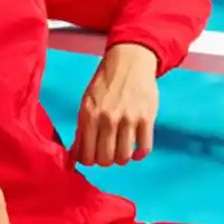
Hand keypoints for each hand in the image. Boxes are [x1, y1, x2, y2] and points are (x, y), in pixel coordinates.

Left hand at [72, 43, 159, 166]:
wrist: (129, 62)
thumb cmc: (105, 83)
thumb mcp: (86, 102)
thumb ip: (82, 128)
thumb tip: (76, 154)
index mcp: (89, 115)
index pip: (86, 155)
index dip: (88, 161)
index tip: (93, 157)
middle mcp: (107, 119)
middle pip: (105, 159)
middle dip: (105, 160)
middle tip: (108, 152)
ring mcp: (128, 119)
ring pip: (124, 157)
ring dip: (122, 158)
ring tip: (122, 150)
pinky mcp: (146, 118)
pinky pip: (144, 148)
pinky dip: (139, 154)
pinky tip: (136, 149)